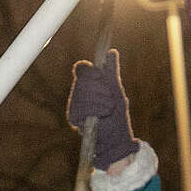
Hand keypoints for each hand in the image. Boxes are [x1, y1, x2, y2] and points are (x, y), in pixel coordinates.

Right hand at [67, 52, 137, 168]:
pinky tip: (102, 115)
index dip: (92, 71)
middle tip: (110, 100)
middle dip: (101, 88)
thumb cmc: (117, 115)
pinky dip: (97, 109)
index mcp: (88, 84)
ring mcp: (74, 105)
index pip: (82, 68)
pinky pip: (83, 106)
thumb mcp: (116, 91)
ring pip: (84, 92)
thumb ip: (111, 72)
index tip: (102, 78)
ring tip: (108, 109)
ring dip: (102, 100)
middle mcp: (78, 93)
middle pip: (84, 79)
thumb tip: (111, 52)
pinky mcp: (73, 117)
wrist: (116, 139)